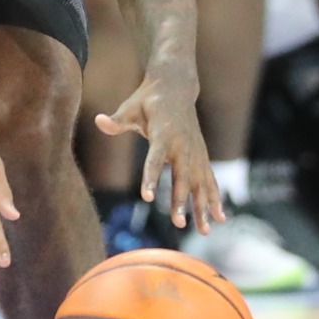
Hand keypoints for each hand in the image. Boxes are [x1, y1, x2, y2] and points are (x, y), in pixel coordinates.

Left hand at [96, 67, 220, 232]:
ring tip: (204, 231)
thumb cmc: (147, 100)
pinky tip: (220, 218)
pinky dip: (216, 198)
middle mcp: (183, 145)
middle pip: (182, 177)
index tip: (147, 197)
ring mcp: (196, 152)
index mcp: (164, 135)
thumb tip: (98, 121)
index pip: (155, 159)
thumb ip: (117, 120)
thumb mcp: (130, 108)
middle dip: (181, 201)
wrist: (176, 87)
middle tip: (178, 223)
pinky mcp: (202, 155)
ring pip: (201, 183)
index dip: (151, 178)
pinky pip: (210, 180)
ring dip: (203, 207)